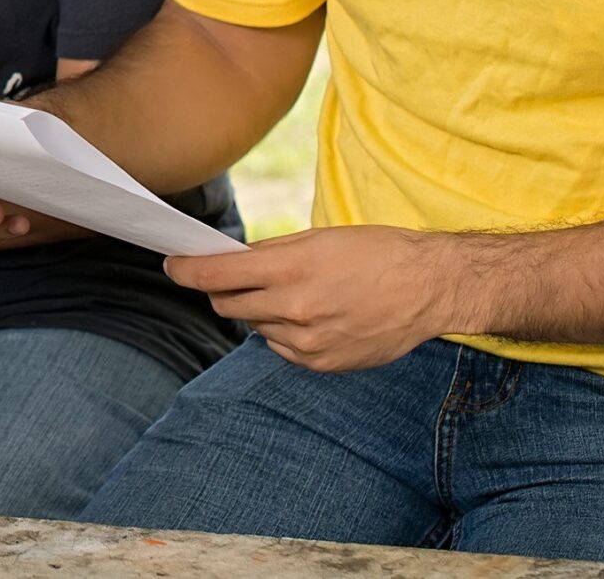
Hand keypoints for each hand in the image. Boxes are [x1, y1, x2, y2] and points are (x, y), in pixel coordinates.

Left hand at [166, 226, 457, 372]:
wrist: (430, 287)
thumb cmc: (375, 252)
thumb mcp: (317, 238)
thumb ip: (268, 252)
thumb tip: (228, 260)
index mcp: (290, 269)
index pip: (215, 276)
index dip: (185, 270)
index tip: (173, 264)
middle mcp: (295, 309)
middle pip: (227, 305)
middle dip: (222, 291)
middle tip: (232, 278)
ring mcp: (309, 341)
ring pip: (256, 327)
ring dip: (261, 311)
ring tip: (296, 294)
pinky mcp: (323, 363)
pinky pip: (282, 348)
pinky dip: (285, 332)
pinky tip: (313, 316)